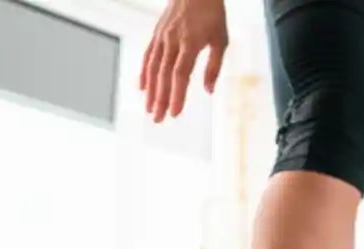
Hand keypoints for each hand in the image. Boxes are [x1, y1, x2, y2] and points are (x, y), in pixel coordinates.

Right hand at [140, 0, 227, 122]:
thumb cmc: (212, 14)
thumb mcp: (221, 40)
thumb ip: (214, 66)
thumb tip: (208, 91)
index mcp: (189, 44)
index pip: (180, 75)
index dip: (176, 95)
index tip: (174, 113)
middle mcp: (172, 41)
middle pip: (163, 76)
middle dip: (160, 99)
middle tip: (157, 119)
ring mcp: (162, 37)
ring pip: (153, 68)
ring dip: (150, 90)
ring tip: (149, 109)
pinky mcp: (157, 34)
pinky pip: (148, 55)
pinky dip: (144, 72)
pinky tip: (142, 86)